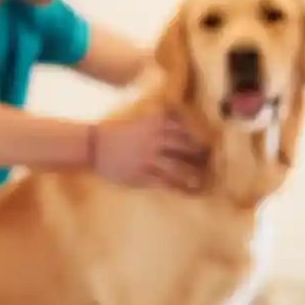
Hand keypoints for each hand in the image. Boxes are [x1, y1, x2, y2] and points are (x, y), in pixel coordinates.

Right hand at [90, 112, 207, 191]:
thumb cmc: (116, 130)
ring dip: (193, 174)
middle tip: (211, 161)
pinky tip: (187, 192)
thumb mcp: (139, 117)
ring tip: (203, 180)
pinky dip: (178, 188)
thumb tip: (179, 113)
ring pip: (179, 166)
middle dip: (200, 154)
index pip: (185, 128)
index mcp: (156, 123)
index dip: (199, 135)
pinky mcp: (142, 174)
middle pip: (186, 146)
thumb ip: (160, 117)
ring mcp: (149, 158)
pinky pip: (165, 182)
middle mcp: (156, 139)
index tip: (210, 141)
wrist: (93, 144)